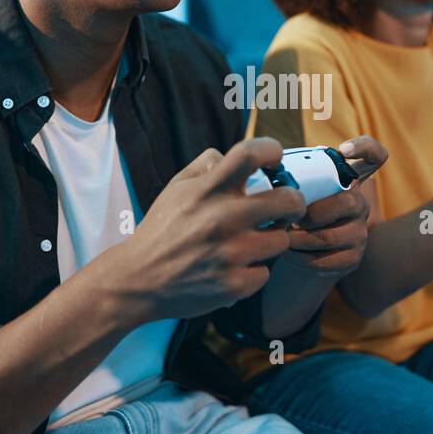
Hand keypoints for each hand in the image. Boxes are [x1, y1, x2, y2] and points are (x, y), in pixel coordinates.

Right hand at [119, 137, 305, 321]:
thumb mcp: (176, 188)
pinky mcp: (235, 284)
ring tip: (251, 243)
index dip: (271, 149)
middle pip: (288, 200)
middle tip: (288, 206)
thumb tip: (230, 156)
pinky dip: (254, 271)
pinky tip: (235, 269)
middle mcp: (222, 219)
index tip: (275, 158)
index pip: (250, 154)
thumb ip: (205, 165)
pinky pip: (265, 272)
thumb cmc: (161, 230)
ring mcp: (231, 254)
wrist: (138, 280)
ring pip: (282, 240)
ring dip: (271, 240)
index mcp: (207, 191)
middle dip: (294, 202)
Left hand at [279, 135, 387, 278]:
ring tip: (283, 236)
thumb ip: (293, 178)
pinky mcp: (353, 257)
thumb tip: (271, 178)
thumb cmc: (294, 212)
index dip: (364, 148)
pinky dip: (300, 256)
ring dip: (298, 238)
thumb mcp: (295, 190)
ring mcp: (360, 231)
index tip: (343, 150)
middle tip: (291, 218)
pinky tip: (291, 252)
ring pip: (329, 236)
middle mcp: (360, 202)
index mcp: (347, 179)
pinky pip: (325, 259)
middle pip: (349, 201)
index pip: (372, 155)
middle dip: (312, 213)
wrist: (299, 253)